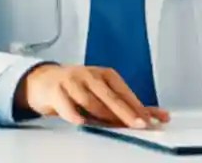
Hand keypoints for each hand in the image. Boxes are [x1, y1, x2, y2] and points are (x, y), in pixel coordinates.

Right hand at [15, 64, 170, 128]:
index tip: (150, 121)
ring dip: (102, 115)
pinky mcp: (56, 90)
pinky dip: (74, 114)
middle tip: (139, 124)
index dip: (138, 108)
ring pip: (90, 101)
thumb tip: (157, 117)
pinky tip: (81, 122)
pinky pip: (66, 104)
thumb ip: (126, 106)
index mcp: (107, 75)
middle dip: (127, 112)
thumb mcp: (103, 93)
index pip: (125, 93)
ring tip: (114, 126)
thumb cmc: (79, 89)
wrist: (44, 80)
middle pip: (111, 97)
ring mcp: (73, 81)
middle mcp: (91, 75)